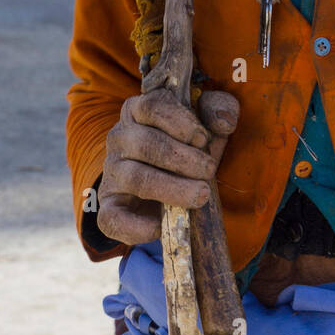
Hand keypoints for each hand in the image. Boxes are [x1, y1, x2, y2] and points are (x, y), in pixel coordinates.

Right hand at [97, 88, 239, 245]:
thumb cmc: (188, 150)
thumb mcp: (206, 127)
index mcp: (137, 112)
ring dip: (171, 188)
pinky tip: (158, 227)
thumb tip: (225, 121)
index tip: (202, 138)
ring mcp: (112, 173)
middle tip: (209, 170)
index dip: (178, 121)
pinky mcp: (109, 207)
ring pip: (135, 178)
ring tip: (201, 195)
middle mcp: (119, 139)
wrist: (170, 188)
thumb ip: (218, 112)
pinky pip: (111, 218)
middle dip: (181, 158)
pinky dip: (134, 226)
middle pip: (144, 143)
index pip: (150, 106)